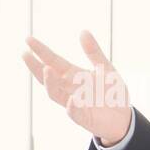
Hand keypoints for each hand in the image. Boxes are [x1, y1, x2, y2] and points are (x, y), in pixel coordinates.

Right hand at [21, 30, 131, 146]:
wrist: (124, 117)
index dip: (41, 51)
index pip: (53, 61)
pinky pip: (74, 113)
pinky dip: (72, 107)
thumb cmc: (112, 93)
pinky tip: (71, 100)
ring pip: (56, 94)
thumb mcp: (105, 68)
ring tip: (47, 69)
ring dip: (50, 83)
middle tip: (25, 54)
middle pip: (47, 77)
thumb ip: (94, 53)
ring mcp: (73, 103)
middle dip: (36, 66)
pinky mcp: (84, 118)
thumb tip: (83, 31)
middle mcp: (69, 88)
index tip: (28, 39)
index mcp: (73, 75)